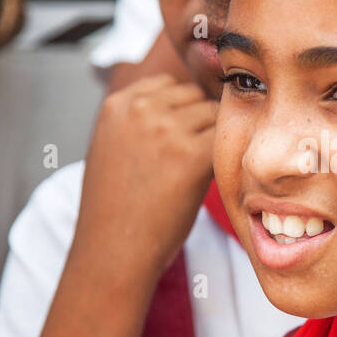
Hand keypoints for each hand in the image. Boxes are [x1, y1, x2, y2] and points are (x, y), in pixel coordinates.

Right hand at [75, 75, 216, 282]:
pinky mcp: (193, 154)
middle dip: (198, 124)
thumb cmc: (115, 207)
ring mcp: (167, 129)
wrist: (113, 250)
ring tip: (194, 174)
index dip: (180, 112)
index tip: (176, 140)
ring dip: (213, 140)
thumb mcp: (111, 146)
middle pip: (195, 96)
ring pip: (214, 116)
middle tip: (187, 161)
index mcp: (118, 104)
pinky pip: (226, 139)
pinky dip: (224, 157)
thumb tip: (179, 102)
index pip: (168, 85)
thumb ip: (137, 119)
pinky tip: (208, 180)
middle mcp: (141, 109)